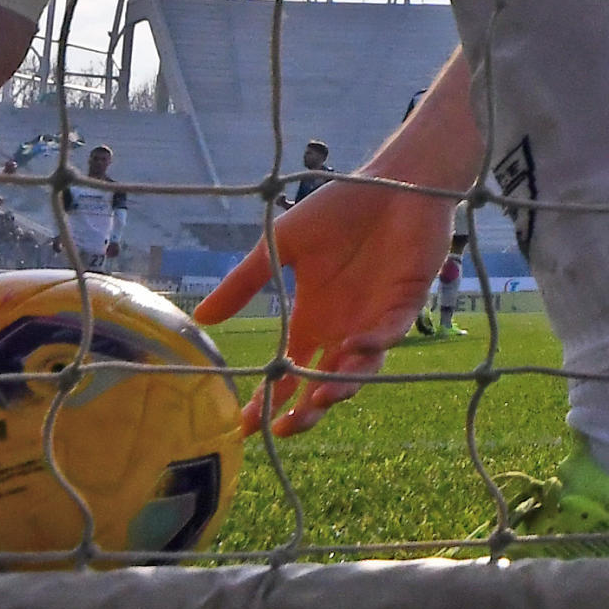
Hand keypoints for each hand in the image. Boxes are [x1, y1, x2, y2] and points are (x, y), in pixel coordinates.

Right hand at [194, 171, 459, 435]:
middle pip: (324, 382)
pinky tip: (353, 346)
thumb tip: (201, 319)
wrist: (392, 181)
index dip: (270, 400)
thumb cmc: (339, 210)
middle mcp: (344, 328)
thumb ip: (246, 281)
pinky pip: (391, 332)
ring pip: (360, 368)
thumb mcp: (282, 245)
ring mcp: (375, 318)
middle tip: (287, 427)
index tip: (246, 426)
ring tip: (321, 397)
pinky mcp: (406, 302)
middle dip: (308, 409)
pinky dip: (374, 344)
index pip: (289, 370)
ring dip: (342, 385)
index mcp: (313, 318)